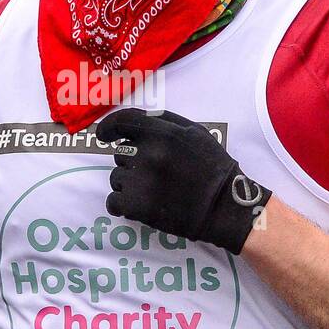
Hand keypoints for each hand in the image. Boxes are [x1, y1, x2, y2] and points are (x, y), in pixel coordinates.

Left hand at [95, 108, 270, 254]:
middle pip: (120, 153)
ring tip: (154, 191)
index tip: (104, 136)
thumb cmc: (213, 168)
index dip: (108, 128)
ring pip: (116, 177)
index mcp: (162, 133)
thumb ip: (165, 122)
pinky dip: (122, 204)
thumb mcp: (195, 132)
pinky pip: (113, 200)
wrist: (224, 208)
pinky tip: (139, 206)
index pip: (121, 121)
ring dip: (129, 183)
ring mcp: (141, 181)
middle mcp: (148, 154)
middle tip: (155, 173)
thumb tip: (135, 121)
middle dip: (132, 161)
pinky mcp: (136, 206)